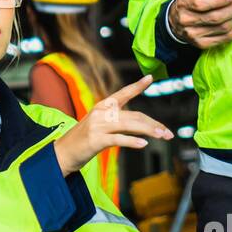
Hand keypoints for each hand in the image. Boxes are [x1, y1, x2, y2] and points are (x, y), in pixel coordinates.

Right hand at [52, 75, 173, 176]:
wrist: (63, 152)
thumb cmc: (82, 140)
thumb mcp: (99, 125)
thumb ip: (116, 121)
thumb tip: (139, 125)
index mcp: (103, 106)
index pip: (123, 93)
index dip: (137, 86)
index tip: (150, 78)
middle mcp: (101, 113)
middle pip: (134, 115)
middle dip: (154, 124)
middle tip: (168, 133)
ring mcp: (98, 126)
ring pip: (130, 125)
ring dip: (149, 131)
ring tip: (163, 136)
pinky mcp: (96, 140)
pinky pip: (119, 139)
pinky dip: (133, 141)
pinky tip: (143, 144)